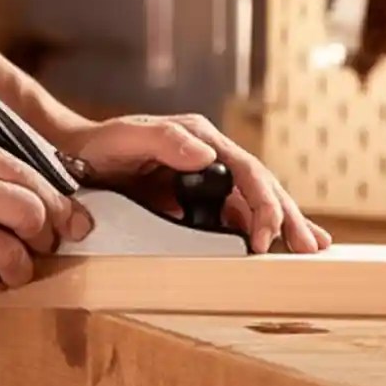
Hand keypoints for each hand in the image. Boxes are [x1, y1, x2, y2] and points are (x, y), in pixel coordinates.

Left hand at [59, 114, 330, 253]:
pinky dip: (261, 229)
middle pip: (260, 187)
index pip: (245, 171)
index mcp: (200, 139)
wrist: (76, 158)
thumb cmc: (99, 145)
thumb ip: (165, 141)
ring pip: (254, 203)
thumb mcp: (127, 137)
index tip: (265, 236)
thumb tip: (208, 155)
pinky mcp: (199, 199)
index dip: (262, 203)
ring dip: (283, 224)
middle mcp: (211, 156)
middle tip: (309, 247)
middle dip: (287, 216)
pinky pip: (236, 215)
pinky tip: (280, 244)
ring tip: (310, 247)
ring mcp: (207, 178)